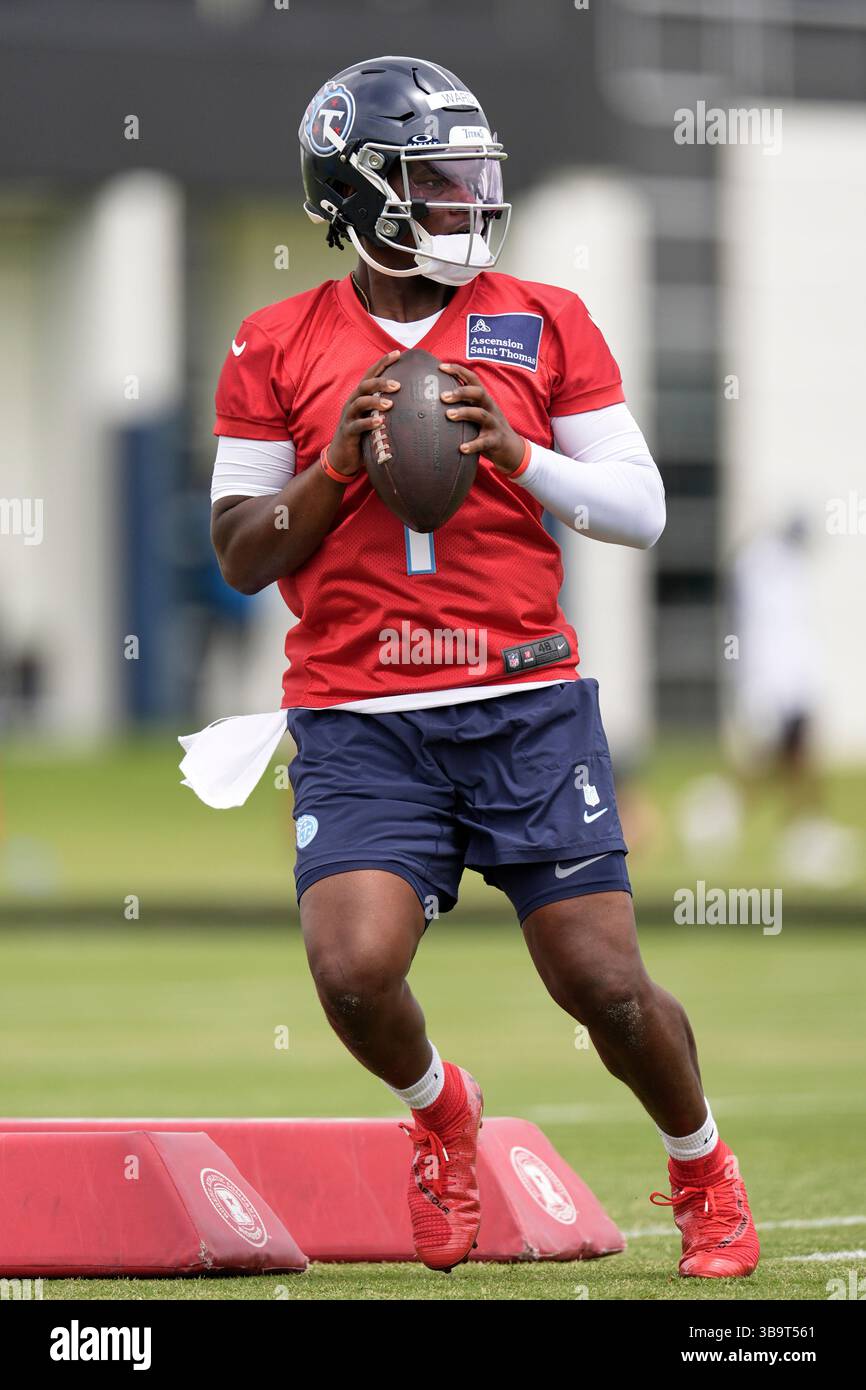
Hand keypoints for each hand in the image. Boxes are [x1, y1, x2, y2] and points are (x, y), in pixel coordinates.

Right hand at [327, 349, 402, 477]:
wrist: (343, 457)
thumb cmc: (365, 435)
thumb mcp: (376, 417)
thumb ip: (389, 408)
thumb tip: (417, 401)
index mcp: (361, 395)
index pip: (371, 374)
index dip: (383, 363)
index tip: (398, 354)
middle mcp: (353, 402)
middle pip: (365, 385)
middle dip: (380, 382)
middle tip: (398, 385)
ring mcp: (349, 416)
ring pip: (360, 402)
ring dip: (375, 401)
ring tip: (390, 404)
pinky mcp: (348, 432)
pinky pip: (357, 425)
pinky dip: (368, 423)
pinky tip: (380, 423)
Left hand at [438, 363, 524, 473]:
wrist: (511, 449)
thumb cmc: (487, 428)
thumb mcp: (477, 413)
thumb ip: (462, 405)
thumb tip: (434, 399)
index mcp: (484, 399)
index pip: (473, 379)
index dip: (458, 370)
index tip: (440, 367)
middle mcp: (490, 408)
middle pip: (479, 393)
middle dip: (461, 391)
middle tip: (442, 396)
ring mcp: (494, 424)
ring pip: (481, 414)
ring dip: (464, 412)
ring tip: (448, 415)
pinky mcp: (495, 441)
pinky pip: (484, 442)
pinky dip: (473, 445)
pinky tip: (462, 448)